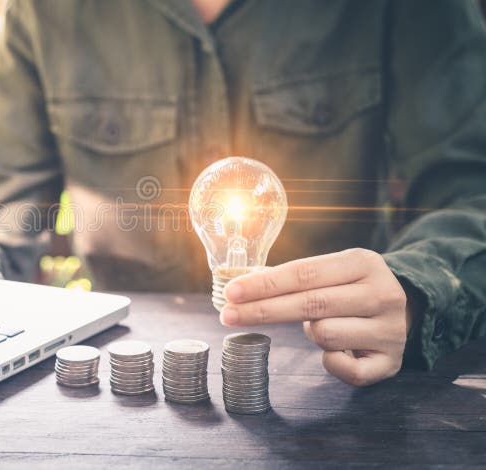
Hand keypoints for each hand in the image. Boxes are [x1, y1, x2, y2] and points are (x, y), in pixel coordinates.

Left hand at [220, 248, 409, 386]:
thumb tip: (237, 284)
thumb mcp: (330, 271)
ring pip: (325, 334)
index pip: (304, 273)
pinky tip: (336, 351)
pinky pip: (345, 369)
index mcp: (363, 263)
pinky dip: (331, 362)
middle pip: (309, 304)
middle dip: (262, 310)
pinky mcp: (391, 361)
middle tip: (227, 315)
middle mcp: (382, 293)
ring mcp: (390, 329)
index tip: (231, 292)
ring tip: (320, 324)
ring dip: (309, 332)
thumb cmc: (350, 289)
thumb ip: (290, 276)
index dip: (264, 284)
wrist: (405, 310)